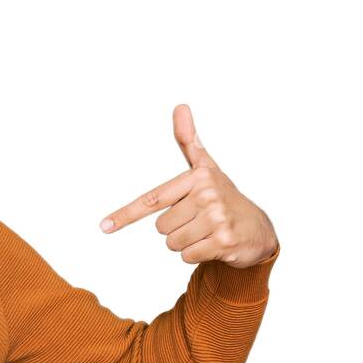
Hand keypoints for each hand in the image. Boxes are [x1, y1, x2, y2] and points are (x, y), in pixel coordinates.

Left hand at [98, 104, 277, 267]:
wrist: (258, 229)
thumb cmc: (225, 196)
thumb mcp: (206, 168)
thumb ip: (189, 141)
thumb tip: (180, 106)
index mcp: (199, 176)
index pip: (153, 199)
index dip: (125, 214)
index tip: (103, 226)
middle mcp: (208, 194)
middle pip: (161, 227)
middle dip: (176, 229)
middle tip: (199, 220)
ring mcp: (217, 218)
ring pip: (173, 243)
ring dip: (186, 243)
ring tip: (207, 232)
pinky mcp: (223, 241)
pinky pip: (187, 256)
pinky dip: (197, 255)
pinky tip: (214, 244)